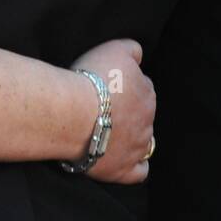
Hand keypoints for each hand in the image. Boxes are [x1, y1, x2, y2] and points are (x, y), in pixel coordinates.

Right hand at [69, 38, 155, 184]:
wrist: (73, 114)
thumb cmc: (91, 79)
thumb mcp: (113, 49)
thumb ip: (132, 49)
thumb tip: (139, 54)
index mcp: (146, 93)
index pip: (143, 86)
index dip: (125, 85)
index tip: (108, 84)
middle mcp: (147, 121)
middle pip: (143, 114)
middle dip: (129, 110)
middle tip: (104, 105)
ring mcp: (138, 147)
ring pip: (144, 141)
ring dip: (131, 136)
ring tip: (108, 130)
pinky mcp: (124, 169)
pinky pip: (140, 171)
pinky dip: (135, 166)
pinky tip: (122, 157)